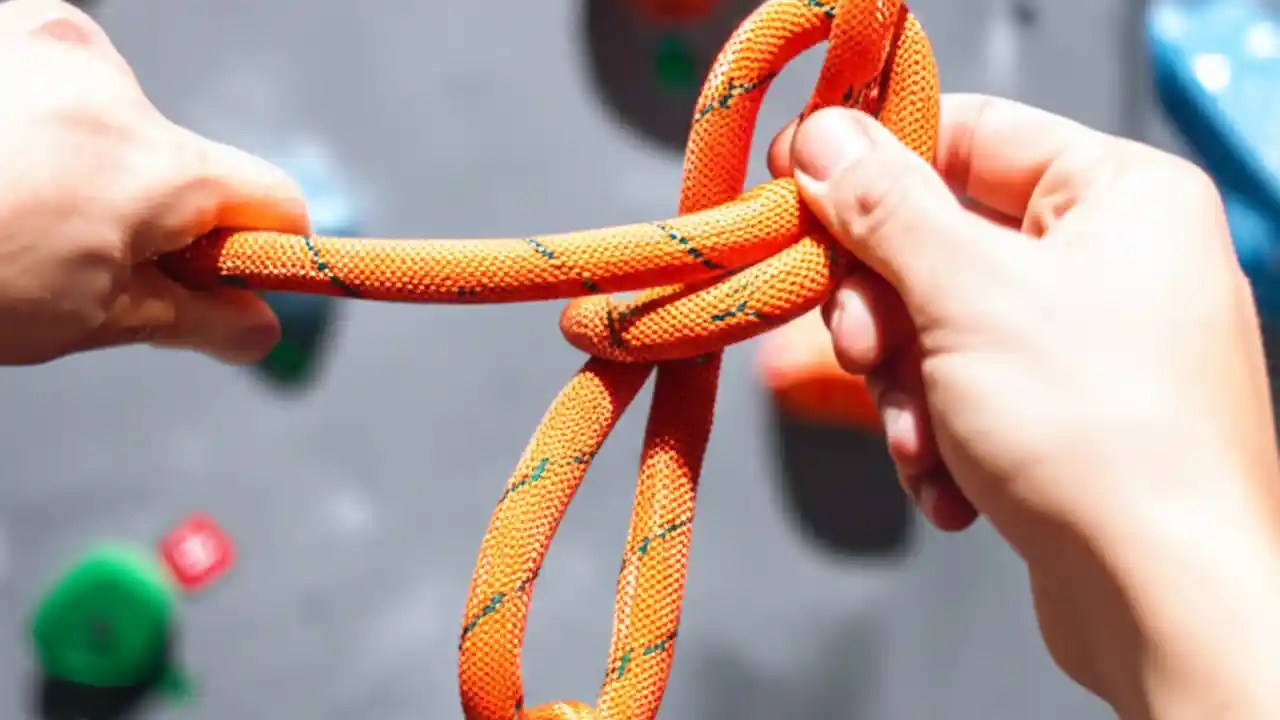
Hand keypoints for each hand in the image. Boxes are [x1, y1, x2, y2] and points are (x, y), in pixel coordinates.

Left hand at [0, 0, 307, 364]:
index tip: (228, 278)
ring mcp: (43, 38)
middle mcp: (108, 82)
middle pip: (182, 158)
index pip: (275, 200)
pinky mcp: (1, 20)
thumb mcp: (85, 317)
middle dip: (150, 211)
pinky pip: (45, 74)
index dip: (263, 249)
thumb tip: (261, 327)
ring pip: (107, 117)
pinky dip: (27, 113)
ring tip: (5, 200)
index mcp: (151, 165)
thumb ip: (195, 319)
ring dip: (80, 158)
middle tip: (77, 254)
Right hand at [770, 96, 1279, 717]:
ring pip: (942, 325)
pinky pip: (969, 391)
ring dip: (903, 384)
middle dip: (884, 308)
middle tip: (860, 345)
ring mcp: (1093, 340)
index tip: (798, 189)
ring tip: (916, 436)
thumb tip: (823, 138)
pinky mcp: (1070, 414)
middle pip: (943, 239)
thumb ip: (886, 208)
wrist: (1166, 604)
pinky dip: (938, 432)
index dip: (874, 160)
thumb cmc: (1102, 436)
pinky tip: (946, 479)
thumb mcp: (966, 296)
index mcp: (1119, 196)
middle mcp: (1114, 258)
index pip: (969, 133)